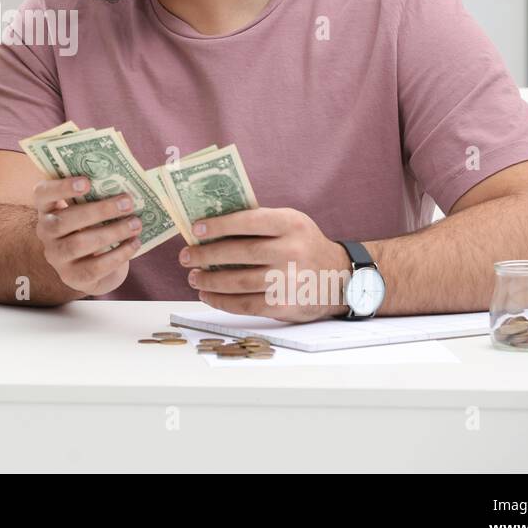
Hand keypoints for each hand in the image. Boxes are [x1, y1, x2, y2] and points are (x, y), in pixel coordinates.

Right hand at [34, 176, 140, 296]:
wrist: (95, 266)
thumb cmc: (94, 227)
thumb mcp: (90, 209)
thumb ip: (97, 196)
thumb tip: (125, 185)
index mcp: (48, 208)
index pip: (43, 194)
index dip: (61, 187)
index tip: (87, 182)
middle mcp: (46, 232)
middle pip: (64, 221)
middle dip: (99, 211)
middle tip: (127, 203)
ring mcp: (57, 257)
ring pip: (79, 244)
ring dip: (112, 232)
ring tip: (135, 224)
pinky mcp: (72, 277)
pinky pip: (95, 267)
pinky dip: (118, 254)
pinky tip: (134, 243)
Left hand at [178, 207, 351, 322]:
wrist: (340, 278)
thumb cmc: (304, 245)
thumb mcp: (292, 224)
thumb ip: (260, 222)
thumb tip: (212, 227)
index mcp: (291, 224)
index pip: (249, 221)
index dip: (219, 225)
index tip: (196, 229)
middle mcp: (292, 251)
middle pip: (239, 253)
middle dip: (207, 255)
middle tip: (186, 256)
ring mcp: (289, 280)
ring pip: (238, 282)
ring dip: (210, 281)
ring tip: (194, 277)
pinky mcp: (285, 305)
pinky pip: (245, 305)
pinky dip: (222, 301)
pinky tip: (209, 295)